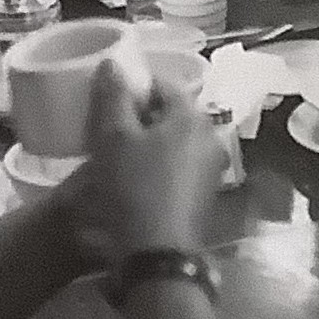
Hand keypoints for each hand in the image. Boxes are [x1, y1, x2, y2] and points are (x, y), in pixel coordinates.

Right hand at [56, 45, 224, 262]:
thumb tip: (113, 63)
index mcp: (192, 115)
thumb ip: (112, 95)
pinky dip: (159, 165)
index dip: (131, 89)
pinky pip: (179, 165)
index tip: (107, 106)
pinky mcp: (205, 194)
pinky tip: (136, 182)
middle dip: (140, 116)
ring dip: (149, 142)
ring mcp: (211, 167)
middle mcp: (210, 136)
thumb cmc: (133, 189)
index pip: (161, 83)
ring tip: (118, 157)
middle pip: (170, 112)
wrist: (156, 256)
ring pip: (174, 140)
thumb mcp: (112, 137)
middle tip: (108, 131)